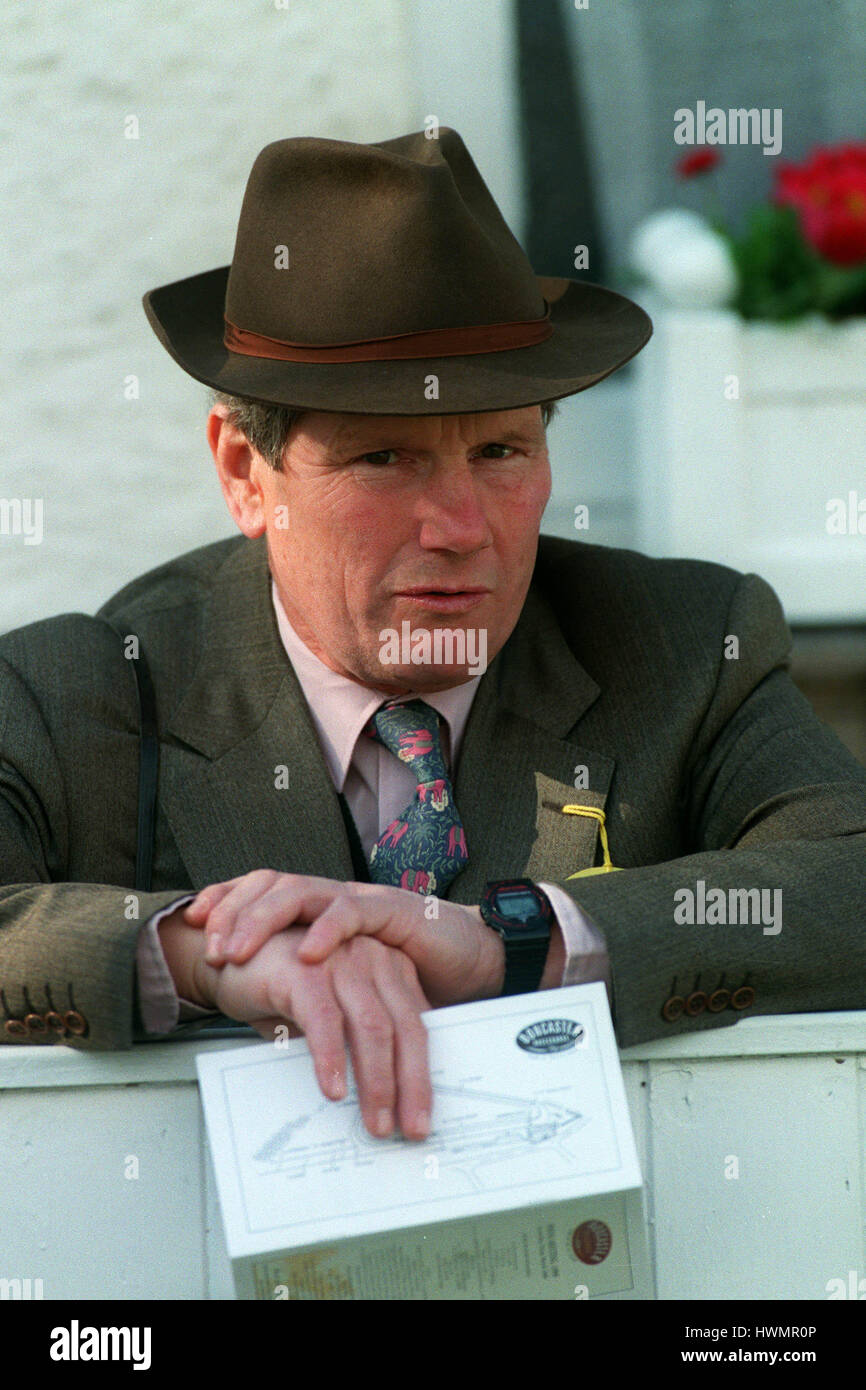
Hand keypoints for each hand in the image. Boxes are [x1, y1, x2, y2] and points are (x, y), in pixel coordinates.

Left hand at [184, 870, 504, 1006]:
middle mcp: (335, 898)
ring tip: (234, 951)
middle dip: (233, 912)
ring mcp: (362, 899)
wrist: (468, 961)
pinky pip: (352, 913)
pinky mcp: (392, 911)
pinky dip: (326, 932)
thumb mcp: (344, 987)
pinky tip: (306, 952)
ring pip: (301, 892)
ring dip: (261, 920)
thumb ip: (308, 997)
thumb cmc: (406, 977)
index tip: (192, 922)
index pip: (262, 890)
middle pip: (273, 885)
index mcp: (318, 912)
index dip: (226, 899)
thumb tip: (266, 1026)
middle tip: (208, 948)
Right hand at [191, 924, 433, 1140]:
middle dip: (411, 1085)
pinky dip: (332, 1058)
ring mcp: (340, 960)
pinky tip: (334, 1089)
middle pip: (404, 1028)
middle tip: (411, 1131)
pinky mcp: (303, 969)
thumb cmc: (283, 988)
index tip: (423, 1118)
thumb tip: (383, 1101)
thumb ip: (357, 1041)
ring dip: (376, 1081)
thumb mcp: (332, 1013)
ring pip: (372, 1027)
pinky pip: (324, 1020)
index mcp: (388, 968)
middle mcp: (372, 958)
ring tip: (375, 1122)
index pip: (417, 1026)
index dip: (424, 1074)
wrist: (227, 955)